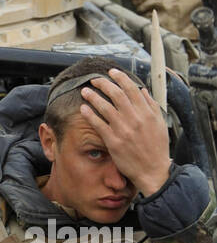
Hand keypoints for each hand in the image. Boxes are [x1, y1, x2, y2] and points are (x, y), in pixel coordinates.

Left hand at [79, 68, 170, 196]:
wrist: (153, 170)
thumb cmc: (157, 148)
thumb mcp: (160, 124)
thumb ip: (151, 106)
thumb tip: (142, 90)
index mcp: (147, 113)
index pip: (131, 89)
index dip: (120, 78)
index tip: (112, 72)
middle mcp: (135, 119)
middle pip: (116, 94)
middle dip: (103, 84)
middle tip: (95, 80)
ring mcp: (123, 130)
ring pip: (104, 107)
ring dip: (93, 96)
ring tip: (85, 91)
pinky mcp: (113, 141)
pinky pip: (98, 124)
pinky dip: (90, 114)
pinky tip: (83, 108)